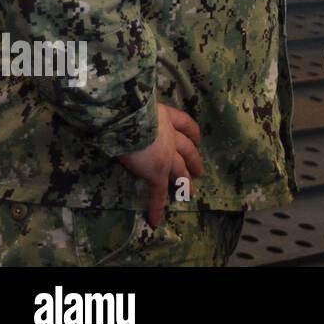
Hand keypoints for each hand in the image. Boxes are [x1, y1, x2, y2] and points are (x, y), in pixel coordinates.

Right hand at [116, 102, 203, 228]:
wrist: (130, 118)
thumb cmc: (129, 107)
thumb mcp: (137, 103)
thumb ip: (137, 108)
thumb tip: (124, 106)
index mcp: (166, 116)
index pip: (185, 124)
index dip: (192, 133)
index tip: (196, 139)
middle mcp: (171, 135)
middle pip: (187, 149)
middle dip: (193, 160)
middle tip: (199, 171)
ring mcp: (166, 155)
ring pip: (180, 170)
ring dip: (184, 182)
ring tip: (190, 192)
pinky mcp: (157, 172)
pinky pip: (157, 193)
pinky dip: (157, 207)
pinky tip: (156, 220)